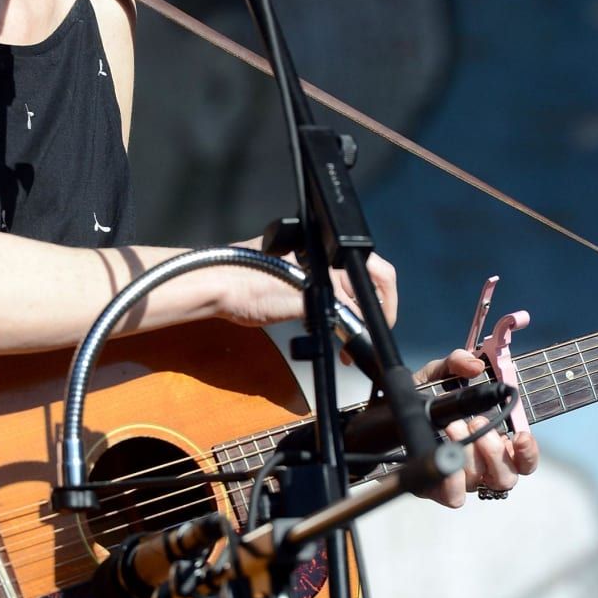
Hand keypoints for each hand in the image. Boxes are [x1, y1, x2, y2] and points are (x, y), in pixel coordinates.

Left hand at [228, 247, 397, 330]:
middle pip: (362, 284)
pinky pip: (325, 300)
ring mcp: (305, 268)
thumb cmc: (248, 283)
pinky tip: (328, 336)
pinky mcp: (291, 283)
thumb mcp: (300, 298)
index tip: (381, 326)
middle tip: (365, 341)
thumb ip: (335, 307)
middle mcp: (319, 254)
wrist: (213, 286)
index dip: (385, 300)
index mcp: (325, 249)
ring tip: (347, 348)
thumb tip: (359, 322)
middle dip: (369, 313)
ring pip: (344, 295)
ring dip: (350, 320)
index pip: (376, 270)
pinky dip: (332, 318)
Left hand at [413, 349, 539, 506]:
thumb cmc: (420, 397)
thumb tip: (474, 365)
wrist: (381, 412)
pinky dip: (453, 480)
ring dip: (470, 452)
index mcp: (487, 442)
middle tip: (475, 422)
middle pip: (506, 477)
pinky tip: (445, 456)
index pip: (521, 460)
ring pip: (480, 482)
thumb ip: (455, 364)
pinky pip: (453, 497)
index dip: (527, 453)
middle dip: (494, 448)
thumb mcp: (436, 374)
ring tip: (452, 426)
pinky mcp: (433, 488)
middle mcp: (477, 466)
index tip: (519, 436)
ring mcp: (456, 479)